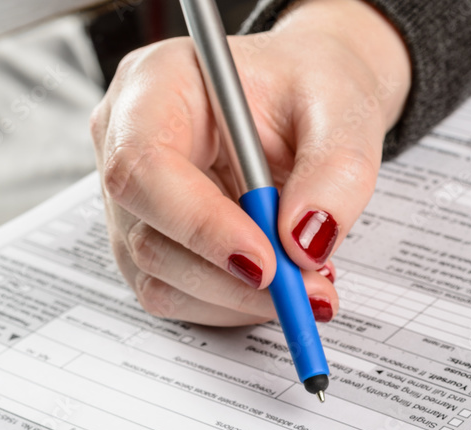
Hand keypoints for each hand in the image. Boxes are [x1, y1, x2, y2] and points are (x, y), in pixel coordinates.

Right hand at [90, 0, 409, 324]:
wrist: (313, 104)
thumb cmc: (315, 90)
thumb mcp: (343, 113)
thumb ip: (334, 174)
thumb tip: (303, 244)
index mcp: (157, 85)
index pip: (144, 167)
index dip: (201, 226)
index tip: (267, 264)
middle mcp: (127, 141)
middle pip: (148, 237)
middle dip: (233, 280)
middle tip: (308, 290)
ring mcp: (136, 198)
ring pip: (161, 278)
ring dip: (239, 299)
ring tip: (307, 279)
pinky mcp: (154, 239)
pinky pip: (180, 294)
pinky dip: (235, 303)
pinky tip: (282, 278)